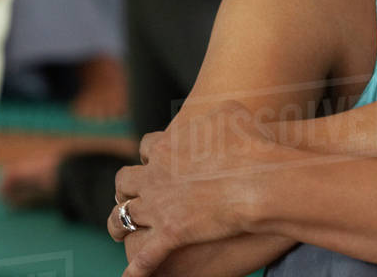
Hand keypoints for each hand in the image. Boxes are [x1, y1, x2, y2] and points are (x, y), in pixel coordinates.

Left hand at [110, 101, 279, 276]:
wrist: (258, 179)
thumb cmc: (250, 144)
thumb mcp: (229, 114)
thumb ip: (212, 115)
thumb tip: (215, 116)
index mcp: (167, 146)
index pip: (147, 147)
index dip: (151, 155)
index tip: (155, 161)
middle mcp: (154, 175)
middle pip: (124, 180)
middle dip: (126, 188)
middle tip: (131, 195)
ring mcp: (158, 206)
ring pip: (122, 217)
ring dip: (118, 224)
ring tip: (119, 231)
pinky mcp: (170, 234)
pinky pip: (145, 257)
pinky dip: (136, 270)